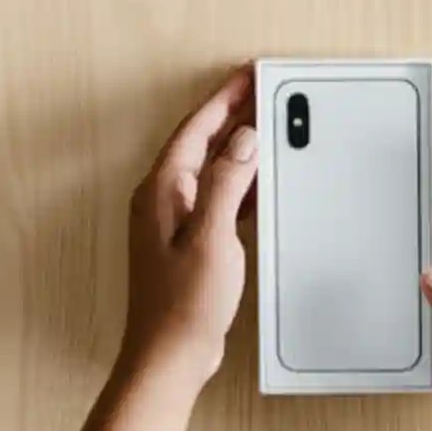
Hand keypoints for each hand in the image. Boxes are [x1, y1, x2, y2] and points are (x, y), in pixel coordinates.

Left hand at [123, 67, 257, 387]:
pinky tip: (260, 182)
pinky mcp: (188, 239)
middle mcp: (163, 199)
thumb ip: (226, 183)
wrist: (170, 354)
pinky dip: (239, 182)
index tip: (249, 76)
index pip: (196, 128)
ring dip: (238, 147)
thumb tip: (242, 140)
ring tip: (268, 126)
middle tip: (264, 91)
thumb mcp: (212, 236)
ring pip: (210, 167)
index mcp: (163, 190)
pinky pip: (217, 195)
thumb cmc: (184, 304)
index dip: (224, 98)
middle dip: (232, 114)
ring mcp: (174, 220)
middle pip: (201, 142)